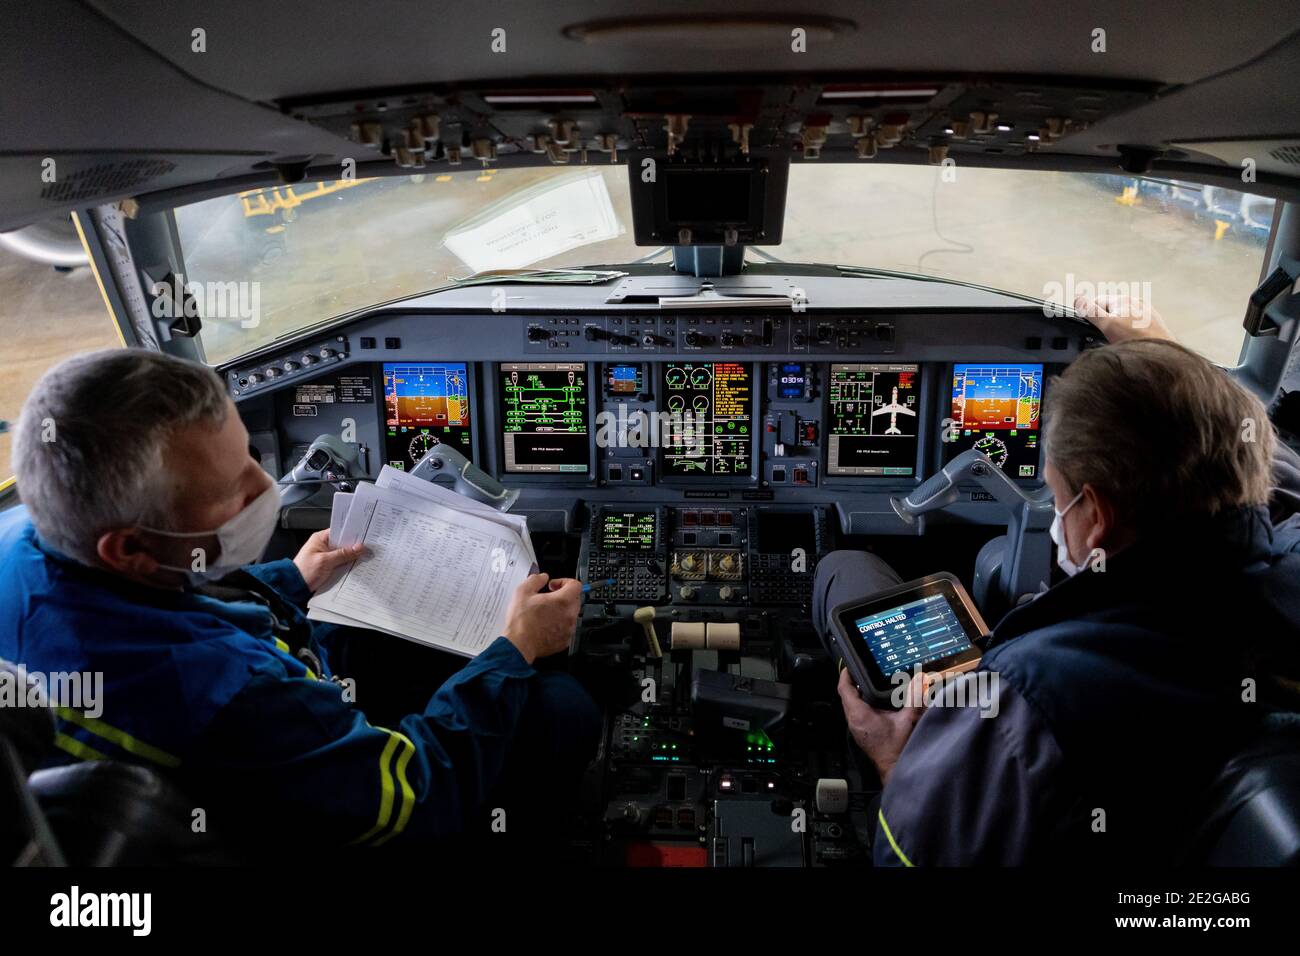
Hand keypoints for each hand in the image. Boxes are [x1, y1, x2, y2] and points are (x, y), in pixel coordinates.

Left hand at [292, 530, 363, 592]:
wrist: (294, 587)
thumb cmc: (304, 571)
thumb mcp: (325, 561)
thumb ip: (343, 554)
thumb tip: (359, 547)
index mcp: (320, 538)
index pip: (339, 531)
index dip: (351, 533)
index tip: (363, 535)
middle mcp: (324, 546)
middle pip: (343, 543)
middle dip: (353, 546)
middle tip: (366, 547)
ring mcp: (326, 556)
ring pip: (343, 554)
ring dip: (351, 556)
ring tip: (364, 556)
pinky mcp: (328, 566)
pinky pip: (341, 563)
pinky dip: (347, 564)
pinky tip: (356, 566)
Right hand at [501, 572, 581, 663]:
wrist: (519, 645)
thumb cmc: (521, 621)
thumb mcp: (523, 592)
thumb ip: (535, 580)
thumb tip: (542, 577)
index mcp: (563, 601)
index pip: (575, 585)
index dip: (564, 581)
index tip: (554, 586)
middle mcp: (570, 615)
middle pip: (575, 599)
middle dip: (562, 596)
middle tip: (547, 598)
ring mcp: (569, 629)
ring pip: (570, 614)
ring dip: (561, 610)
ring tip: (544, 612)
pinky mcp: (565, 640)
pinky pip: (566, 628)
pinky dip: (559, 624)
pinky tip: (544, 625)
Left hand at [838, 668, 927, 783]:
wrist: (895, 768)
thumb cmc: (898, 748)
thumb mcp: (908, 720)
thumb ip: (913, 698)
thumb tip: (919, 680)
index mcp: (860, 715)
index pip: (845, 690)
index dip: (845, 675)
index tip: (849, 665)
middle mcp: (854, 720)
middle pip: (846, 695)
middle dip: (852, 682)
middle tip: (861, 670)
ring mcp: (856, 727)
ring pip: (850, 704)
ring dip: (856, 692)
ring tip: (867, 681)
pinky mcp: (861, 731)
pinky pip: (855, 712)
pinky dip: (860, 702)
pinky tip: (873, 700)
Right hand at [1074, 291, 1174, 343]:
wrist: (1161, 354)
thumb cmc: (1135, 339)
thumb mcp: (1106, 325)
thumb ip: (1090, 311)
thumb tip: (1077, 300)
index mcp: (1123, 299)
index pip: (1097, 302)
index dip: (1090, 315)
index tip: (1089, 329)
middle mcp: (1137, 302)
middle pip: (1111, 311)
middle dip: (1106, 322)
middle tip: (1105, 338)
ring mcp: (1147, 313)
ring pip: (1124, 319)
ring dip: (1118, 329)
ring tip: (1120, 342)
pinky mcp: (1155, 324)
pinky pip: (1137, 326)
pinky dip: (1131, 333)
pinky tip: (1132, 343)